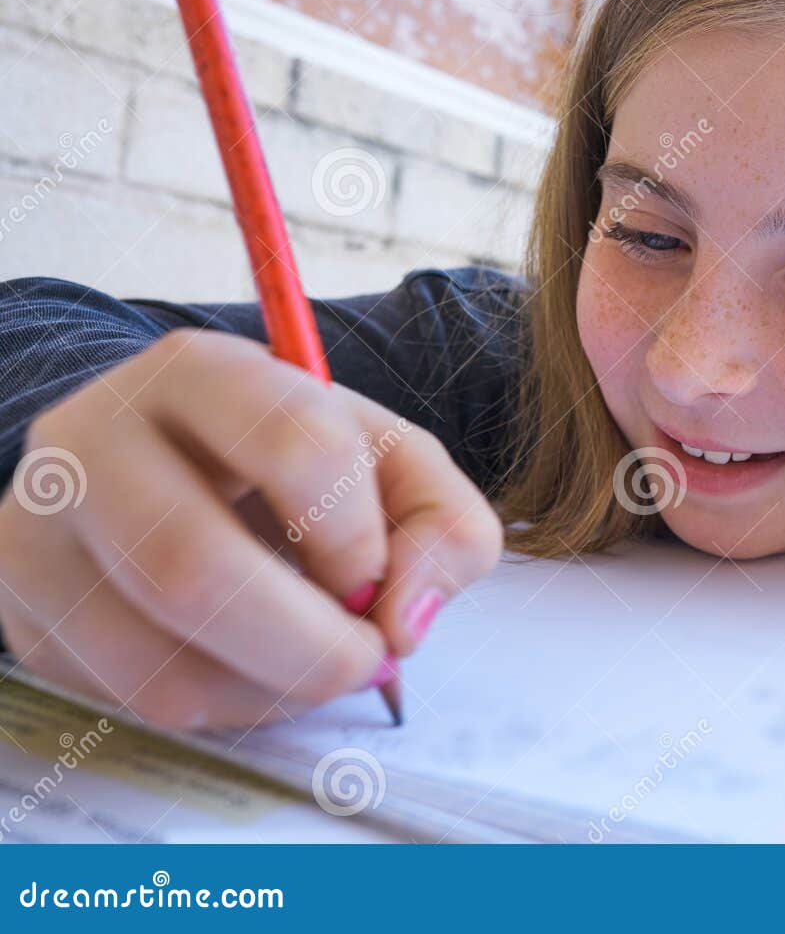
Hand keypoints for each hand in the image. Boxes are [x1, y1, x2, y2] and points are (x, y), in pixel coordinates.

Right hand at [0, 328, 501, 728]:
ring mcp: (39, 532)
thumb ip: (444, 526)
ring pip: (159, 662)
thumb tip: (405, 620)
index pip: (295, 445)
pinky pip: (132, 701)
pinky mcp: (23, 614)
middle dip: (310, 646)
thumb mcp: (392, 463)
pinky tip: (251, 669)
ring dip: (271, 691)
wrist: (170, 466)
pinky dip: (223, 709)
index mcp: (203, 372)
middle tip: (365, 659)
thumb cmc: (292, 464)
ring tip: (312, 664)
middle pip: (194, 570)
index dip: (356, 536)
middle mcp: (93, 440)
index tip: (374, 576)